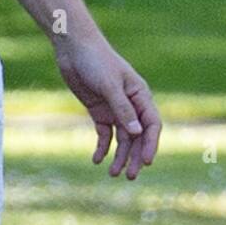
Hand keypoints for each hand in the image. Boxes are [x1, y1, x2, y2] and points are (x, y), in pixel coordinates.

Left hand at [52, 34, 161, 178]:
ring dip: (119, 157)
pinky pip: (105, 135)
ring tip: (112, 174)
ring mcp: (116, 110)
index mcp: (141, 97)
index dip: (151, 145)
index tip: (147, 162)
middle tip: (131, 176)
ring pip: (122, 140)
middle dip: (135, 157)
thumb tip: (136, 134)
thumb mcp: (109, 85)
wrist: (73, 47)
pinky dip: (102, 147)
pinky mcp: (100, 112)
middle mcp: (132, 106)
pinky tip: (97, 160)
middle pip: (138, 137)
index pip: (152, 126)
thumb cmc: (96, 60)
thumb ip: (122, 109)